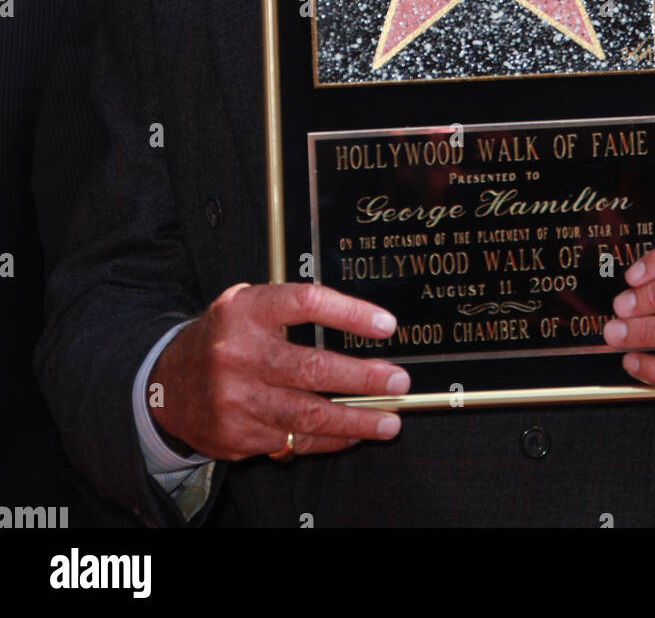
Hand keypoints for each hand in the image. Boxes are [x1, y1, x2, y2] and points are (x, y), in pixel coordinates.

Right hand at [151, 282, 409, 459]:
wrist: (165, 384)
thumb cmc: (222, 338)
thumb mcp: (245, 305)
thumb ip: (289, 307)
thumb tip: (357, 321)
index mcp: (245, 311)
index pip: (305, 304)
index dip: (350, 313)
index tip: (386, 324)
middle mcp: (239, 354)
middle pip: (312, 367)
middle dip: (363, 377)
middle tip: (397, 381)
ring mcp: (237, 399)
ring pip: (308, 414)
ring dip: (356, 420)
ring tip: (389, 419)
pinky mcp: (238, 435)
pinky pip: (294, 440)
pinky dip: (330, 440)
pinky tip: (354, 433)